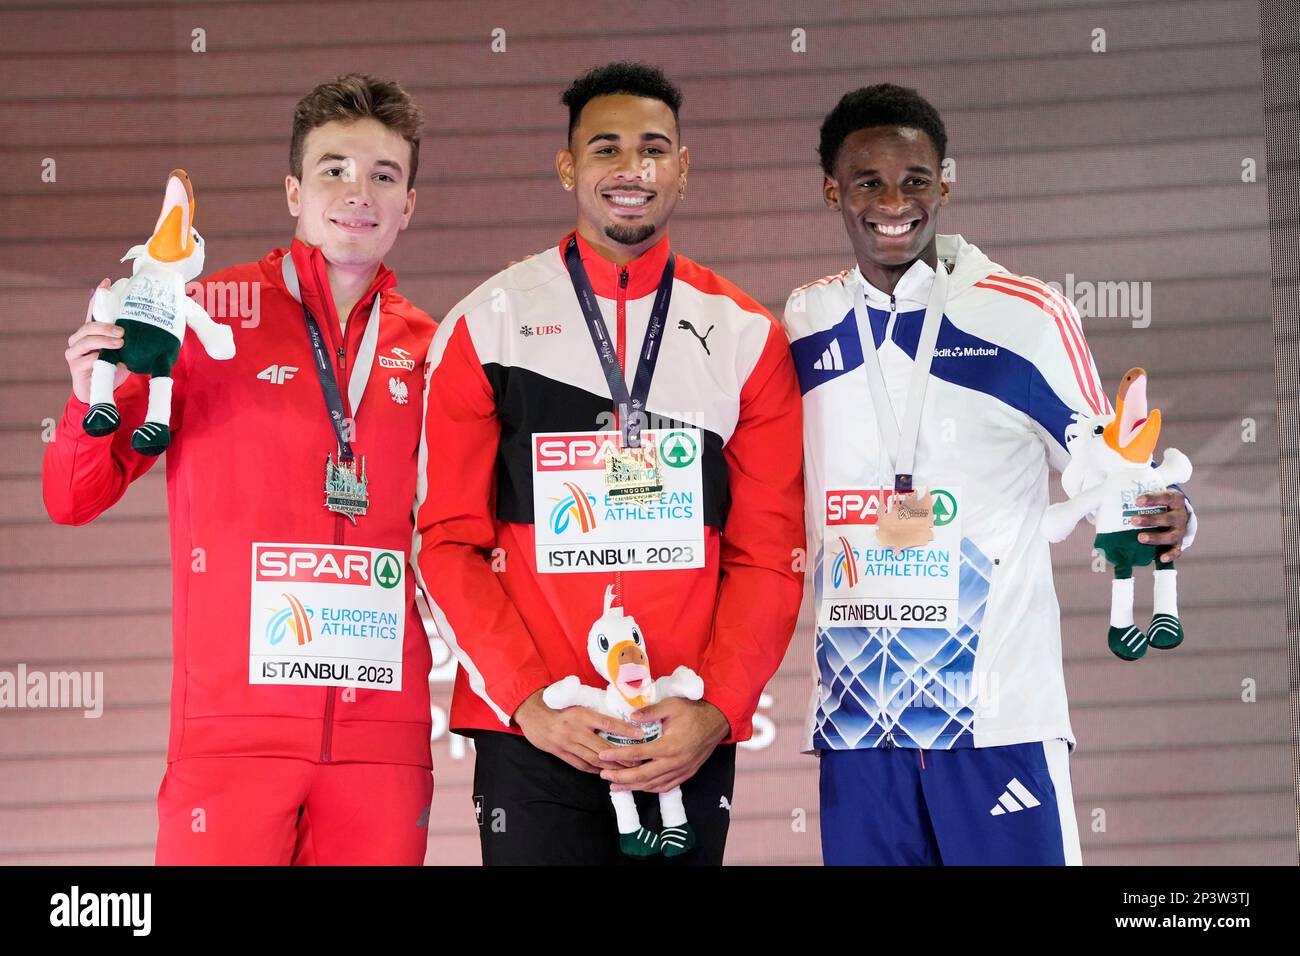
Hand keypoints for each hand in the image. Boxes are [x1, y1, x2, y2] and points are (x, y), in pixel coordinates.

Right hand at [66, 279, 127, 403]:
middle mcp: (80, 338)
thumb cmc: (112, 368)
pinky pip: (86, 358)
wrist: (98, 392)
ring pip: (86, 339)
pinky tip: (109, 360)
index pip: (94, 310)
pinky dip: (99, 358)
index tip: (107, 281)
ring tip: (120, 343)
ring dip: (104, 340)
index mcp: (93, 332)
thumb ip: (130, 341)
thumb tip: (153, 329)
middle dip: (106, 326)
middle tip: (122, 332)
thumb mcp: (124, 352)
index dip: (99, 296)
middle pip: (88, 325)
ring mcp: (74, 351)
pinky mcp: (74, 364)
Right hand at [512, 689, 646, 774]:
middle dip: (621, 756)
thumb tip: (615, 711)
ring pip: (593, 759)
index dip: (625, 730)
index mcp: (582, 714)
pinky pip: (580, 764)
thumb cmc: (556, 705)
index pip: (608, 723)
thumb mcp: (575, 702)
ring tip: (624, 770)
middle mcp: (576, 730)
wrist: (531, 713)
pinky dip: (593, 769)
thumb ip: (592, 710)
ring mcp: (568, 744)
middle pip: (603, 747)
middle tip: (636, 761)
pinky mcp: (561, 753)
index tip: (639, 735)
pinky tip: (603, 772)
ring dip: (610, 766)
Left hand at [598, 698, 729, 793]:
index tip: (603, 755)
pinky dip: (650, 789)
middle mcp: (674, 762)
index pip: (637, 754)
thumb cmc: (694, 711)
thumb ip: (650, 712)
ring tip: (616, 786)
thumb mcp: (671, 705)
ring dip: (633, 787)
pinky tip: (639, 787)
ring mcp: (682, 770)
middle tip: (604, 776)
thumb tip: (630, 717)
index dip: (617, 756)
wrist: (717, 721)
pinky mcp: (687, 773)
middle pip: (642, 776)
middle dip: (621, 778)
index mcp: (669, 746)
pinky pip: (665, 786)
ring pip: (653, 785)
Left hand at [1132, 489, 1189, 562]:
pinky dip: (1169, 555)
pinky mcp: (1178, 543)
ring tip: (1140, 538)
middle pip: (1168, 518)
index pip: (1166, 497)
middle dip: (1150, 520)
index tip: (1137, 501)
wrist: (1177, 515)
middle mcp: (1180, 516)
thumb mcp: (1156, 497)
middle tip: (1134, 520)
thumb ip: (1141, 499)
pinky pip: (1176, 551)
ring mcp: (1180, 531)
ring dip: (1155, 537)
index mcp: (1175, 500)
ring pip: (1171, 536)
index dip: (1153, 499)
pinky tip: (1160, 558)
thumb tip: (1112, 501)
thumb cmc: (1161, 505)